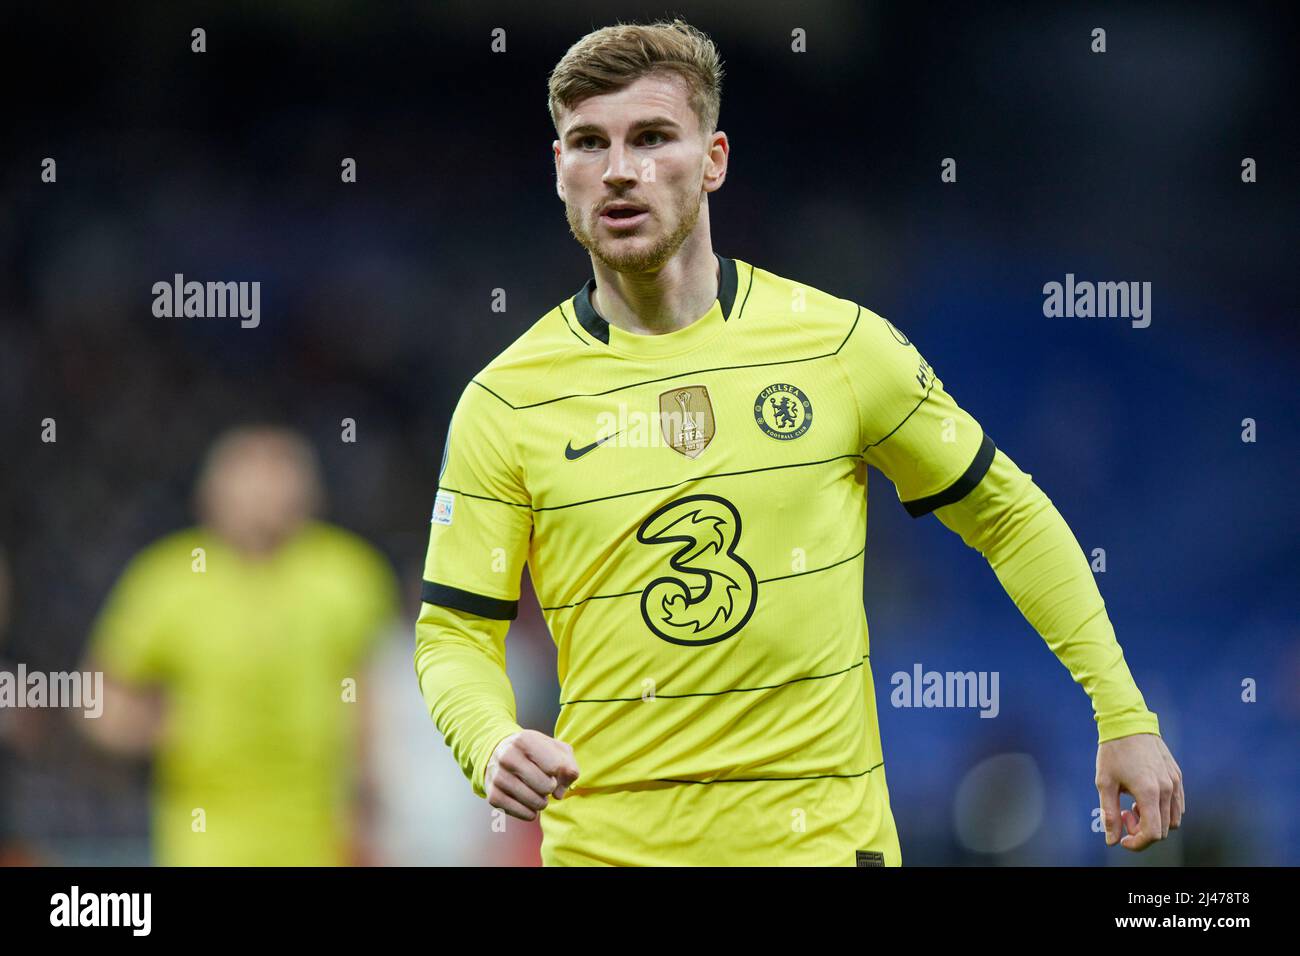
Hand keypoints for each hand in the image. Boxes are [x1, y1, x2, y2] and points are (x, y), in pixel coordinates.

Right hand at [484, 729, 579, 820]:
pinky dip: (532, 812)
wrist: (499, 753)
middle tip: (544, 782)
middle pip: (546, 787)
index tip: (552, 768)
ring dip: (542, 801)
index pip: (555, 767)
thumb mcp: (555, 748)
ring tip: (536, 791)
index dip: (559, 772)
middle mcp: (507, 757)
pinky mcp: (493, 797)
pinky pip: (526, 815)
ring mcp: (498, 777)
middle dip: (551, 787)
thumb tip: (560, 793)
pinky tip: (527, 801)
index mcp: (524, 740)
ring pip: (537, 803)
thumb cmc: (534, 752)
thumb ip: (568, 765)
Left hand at [1096, 732, 1183, 850]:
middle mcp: (1168, 788)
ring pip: (1173, 819)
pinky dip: (1163, 810)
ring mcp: (1175, 781)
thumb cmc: (1113, 751)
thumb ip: (1110, 813)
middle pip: (1164, 830)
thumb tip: (1112, 841)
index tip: (1122, 839)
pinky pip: (1177, 805)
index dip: (1137, 843)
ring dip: (1155, 821)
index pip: (1153, 833)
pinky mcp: (1177, 775)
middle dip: (1142, 831)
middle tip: (1124, 815)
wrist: (1127, 722)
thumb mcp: (1104, 783)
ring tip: (1134, 805)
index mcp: (1149, 791)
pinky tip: (1144, 797)